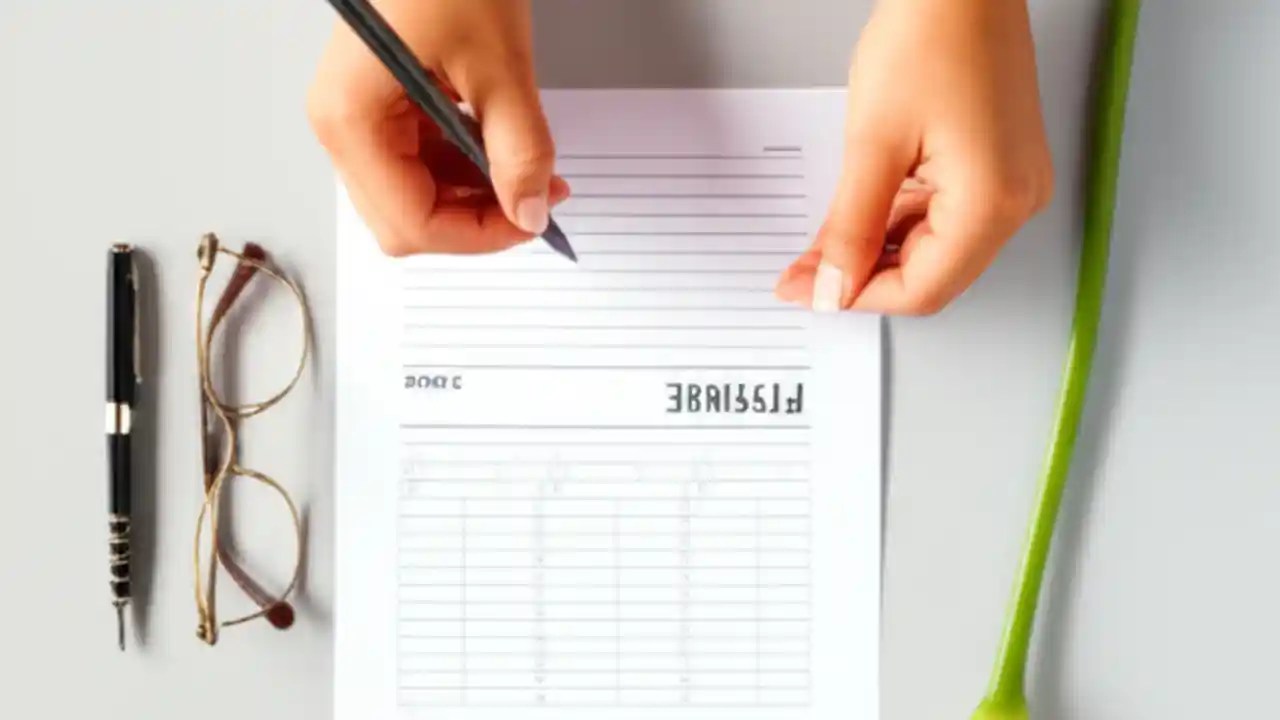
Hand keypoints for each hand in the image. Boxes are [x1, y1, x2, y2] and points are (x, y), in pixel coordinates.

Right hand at [307, 0, 568, 255]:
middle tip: (535, 197)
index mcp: (351, 118)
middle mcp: (340, 124)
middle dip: (475, 219)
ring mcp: (356, 116)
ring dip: (472, 195)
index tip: (532, 220)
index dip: (478, 235)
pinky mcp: (377, 104)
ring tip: (526, 168)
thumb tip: (528, 211)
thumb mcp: (499, 65)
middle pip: (404, 219)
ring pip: (412, 195)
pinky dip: (461, 166)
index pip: (410, 221)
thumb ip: (519, 149)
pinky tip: (497, 146)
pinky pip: (416, 161)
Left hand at [776, 0, 1052, 314]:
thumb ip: (850, 228)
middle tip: (804, 272)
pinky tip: (857, 216)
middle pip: (932, 275)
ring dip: (876, 250)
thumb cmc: (931, 34)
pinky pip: (945, 214)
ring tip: (820, 243)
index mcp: (994, 202)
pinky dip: (898, 221)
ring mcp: (1012, 183)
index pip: (922, 289)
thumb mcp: (873, 144)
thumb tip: (832, 287)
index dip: (857, 297)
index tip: (806, 289)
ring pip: (935, 248)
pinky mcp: (1000, 165)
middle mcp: (1016, 201)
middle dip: (864, 277)